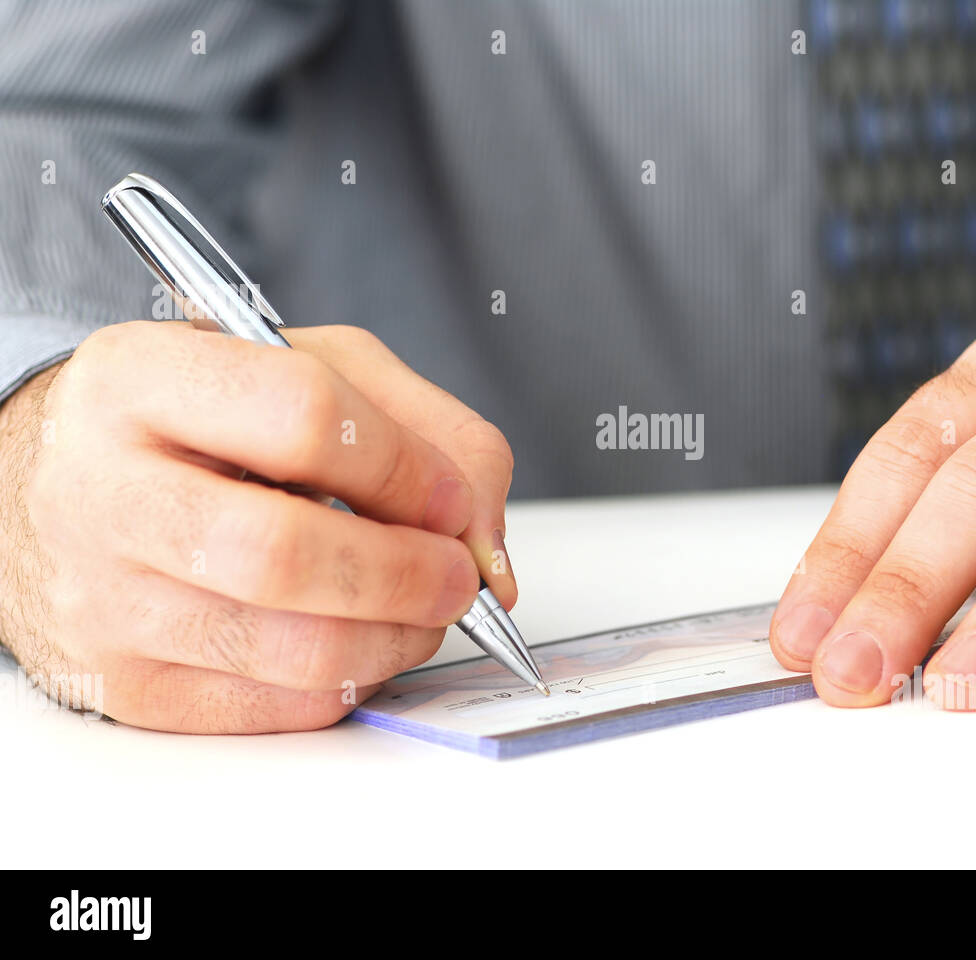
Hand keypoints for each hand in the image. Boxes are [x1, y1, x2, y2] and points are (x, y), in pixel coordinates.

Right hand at [0, 322, 515, 731]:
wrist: (62, 485)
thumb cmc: (206, 421)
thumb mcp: (313, 367)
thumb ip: (426, 426)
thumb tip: (484, 543)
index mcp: (144, 379)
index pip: (303, 418)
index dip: (406, 468)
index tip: (451, 499)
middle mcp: (103, 489)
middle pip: (286, 553)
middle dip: (407, 573)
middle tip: (458, 576)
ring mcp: (103, 598)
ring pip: (290, 649)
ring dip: (395, 637)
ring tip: (421, 609)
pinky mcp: (125, 684)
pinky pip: (273, 707)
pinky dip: (349, 682)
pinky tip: (359, 640)